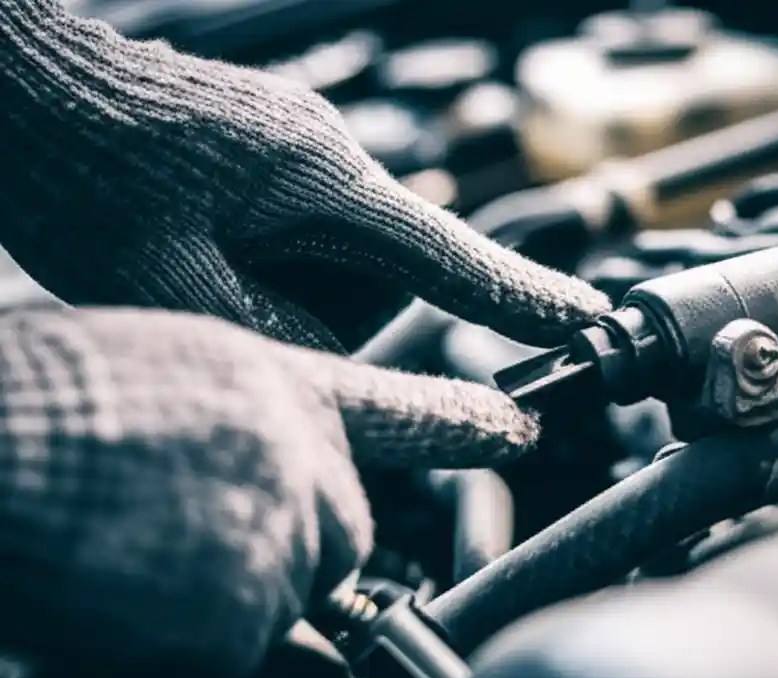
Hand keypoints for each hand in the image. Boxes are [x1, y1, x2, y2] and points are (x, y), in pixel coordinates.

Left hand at [0, 1, 609, 349]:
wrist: (21, 83)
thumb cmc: (79, 172)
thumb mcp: (165, 281)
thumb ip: (269, 338)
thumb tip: (329, 365)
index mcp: (322, 183)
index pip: (451, 259)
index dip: (526, 300)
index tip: (592, 325)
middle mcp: (333, 157)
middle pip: (376, 279)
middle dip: (317, 310)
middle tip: (219, 287)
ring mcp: (306, 147)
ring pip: (335, 261)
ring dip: (282, 283)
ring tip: (193, 253)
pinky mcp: (277, 149)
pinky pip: (304, 228)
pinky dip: (265, 253)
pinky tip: (197, 232)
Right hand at [0, 307, 535, 677]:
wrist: (0, 443)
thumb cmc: (51, 403)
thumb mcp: (175, 372)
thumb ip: (246, 424)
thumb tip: (259, 470)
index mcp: (282, 388)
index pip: (403, 407)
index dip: (464, 421)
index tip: (518, 430)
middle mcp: (307, 456)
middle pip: (346, 533)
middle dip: (291, 550)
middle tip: (196, 534)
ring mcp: (288, 531)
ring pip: (294, 594)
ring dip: (234, 593)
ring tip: (150, 548)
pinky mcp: (252, 606)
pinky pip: (242, 646)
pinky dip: (195, 639)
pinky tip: (139, 588)